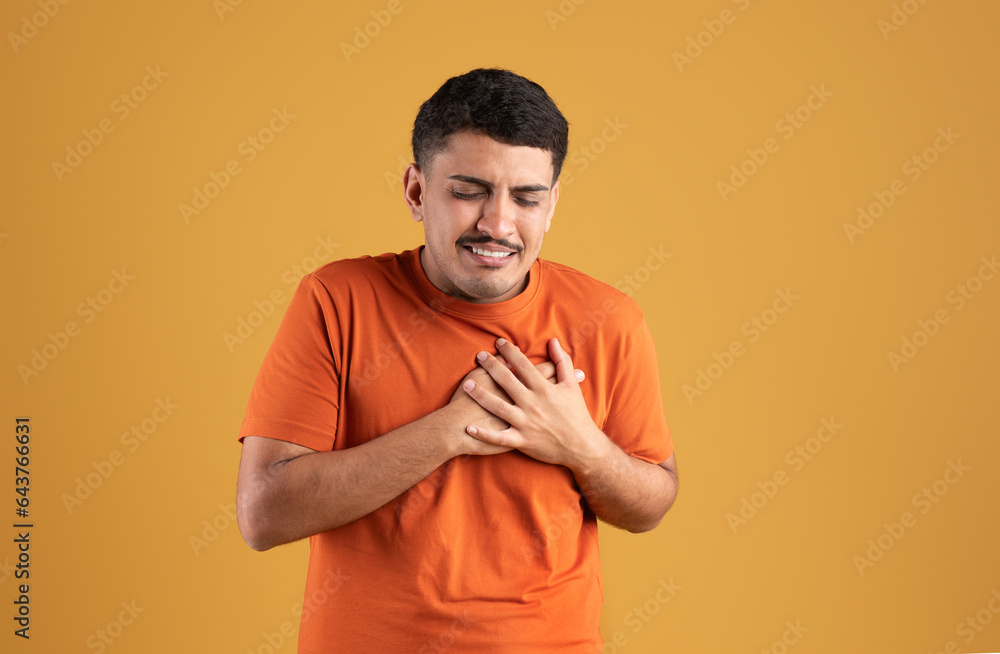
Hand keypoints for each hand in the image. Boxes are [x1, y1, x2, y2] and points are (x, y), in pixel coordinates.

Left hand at [461, 338, 604, 468]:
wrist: (582, 447)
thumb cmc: (577, 414)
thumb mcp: (571, 385)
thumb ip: (562, 362)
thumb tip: (553, 341)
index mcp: (544, 389)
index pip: (523, 365)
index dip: (510, 351)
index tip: (499, 342)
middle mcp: (533, 404)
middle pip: (507, 381)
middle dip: (491, 366)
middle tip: (479, 356)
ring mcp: (526, 423)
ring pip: (498, 407)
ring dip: (481, 396)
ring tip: (467, 385)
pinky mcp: (522, 441)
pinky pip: (499, 438)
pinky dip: (484, 434)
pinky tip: (469, 428)